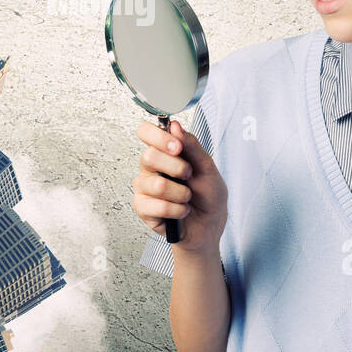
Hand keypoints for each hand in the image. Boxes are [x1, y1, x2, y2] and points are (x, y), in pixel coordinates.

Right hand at [131, 118, 227, 254]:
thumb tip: (175, 126)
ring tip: (187, 198)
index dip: (159, 137)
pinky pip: (158, 206)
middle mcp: (150, 167)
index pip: (146, 132)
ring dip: (182, 194)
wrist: (209, 225)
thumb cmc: (207, 195)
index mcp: (163, 151)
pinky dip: (178, 210)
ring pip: (157, 184)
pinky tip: (182, 211)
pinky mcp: (142, 208)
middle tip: (189, 176)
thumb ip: (191, 145)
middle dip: (178, 168)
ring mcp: (143, 187)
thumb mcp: (207, 167)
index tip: (177, 148)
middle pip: (149, 156)